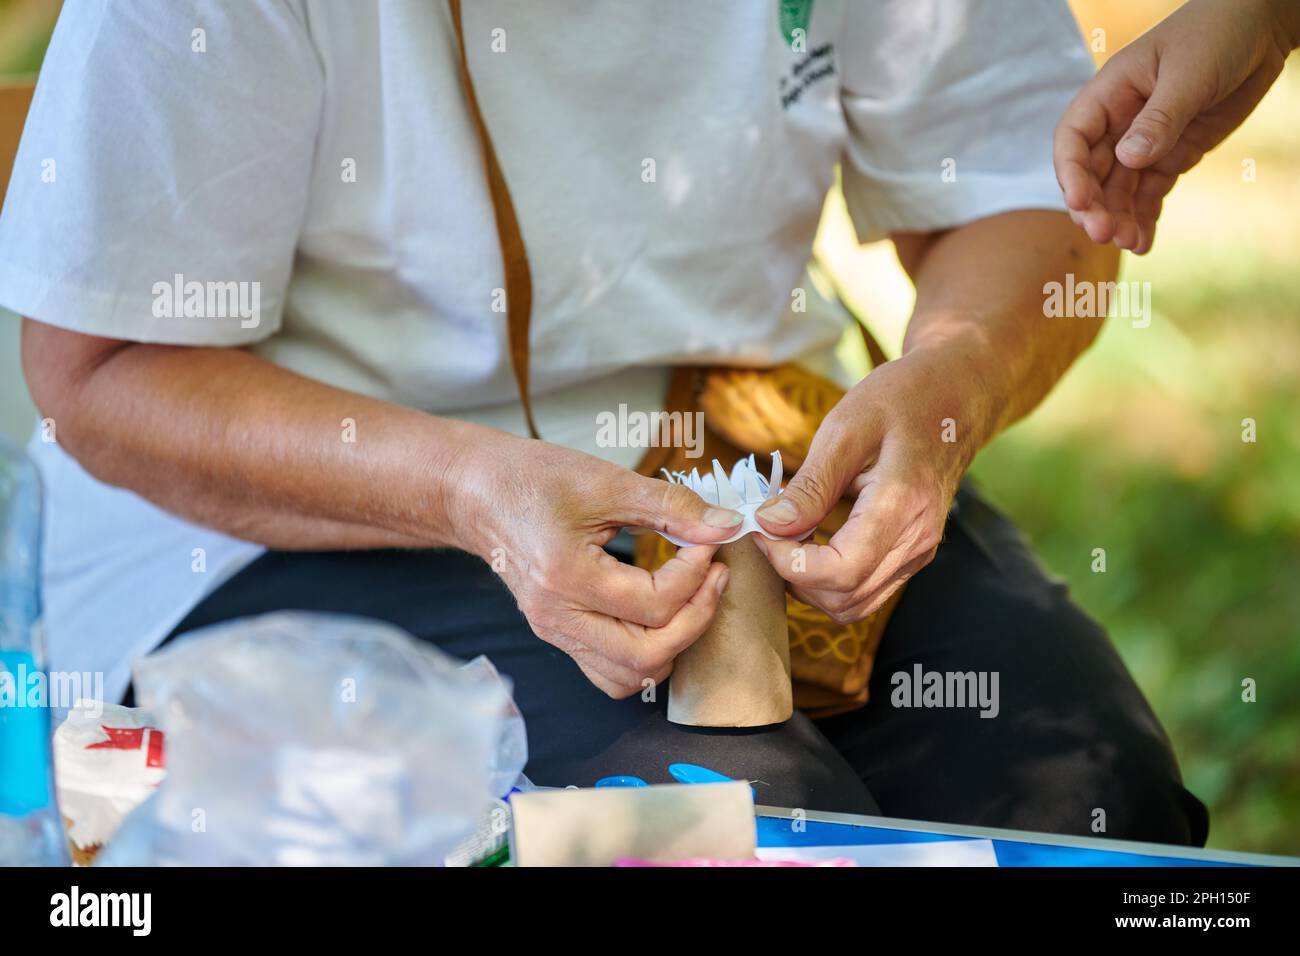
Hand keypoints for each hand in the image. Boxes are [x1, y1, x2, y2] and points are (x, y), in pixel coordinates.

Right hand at [449, 429, 741, 697]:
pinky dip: (646, 656)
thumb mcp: (607, 481)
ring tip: (692, 597)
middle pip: (646, 656)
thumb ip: (671, 506)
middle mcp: (557, 617)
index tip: (709, 540)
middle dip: (696, 618)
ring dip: (673, 645)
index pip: (654, 605)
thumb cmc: (534, 479)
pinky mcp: (558, 635)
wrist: (477, 493)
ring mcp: (555, 633)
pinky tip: (661, 615)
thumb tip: (725, 526)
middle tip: (714, 575)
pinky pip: (610, 672)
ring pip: (630, 676)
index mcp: (566, 577)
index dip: (696, 575)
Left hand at [752, 348, 984, 623]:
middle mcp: (917, 540)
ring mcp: (919, 552)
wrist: (955, 395)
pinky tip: (810, 541)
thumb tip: (769, 525)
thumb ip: (810, 485)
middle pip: (843, 598)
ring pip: (853, 605)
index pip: (840, 572)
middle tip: (767, 531)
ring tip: (785, 537)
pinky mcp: (912, 554)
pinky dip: (829, 580)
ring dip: (810, 584)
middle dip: (793, 575)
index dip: (789, 562)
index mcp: (902, 506)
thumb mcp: (846, 428)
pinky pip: (865, 589)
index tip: (761, 529)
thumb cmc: (902, 399)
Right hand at [1054, 0, 1295, 254]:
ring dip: (1119, 219)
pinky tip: (1144, 242)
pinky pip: (1149, 194)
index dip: (1071, 173)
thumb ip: (1160, 118)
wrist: (1260, 28)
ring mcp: (1145, 142)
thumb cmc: (1218, 33)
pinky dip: (1145, 218)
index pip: (1074, 139)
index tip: (1080, 203)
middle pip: (1093, 173)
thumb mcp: (1189, 73)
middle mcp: (1120, 122)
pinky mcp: (1171, 156)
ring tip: (1130, 244)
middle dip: (1094, 206)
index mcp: (1110, 93)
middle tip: (1105, 235)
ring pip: (1119, 190)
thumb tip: (1129, 159)